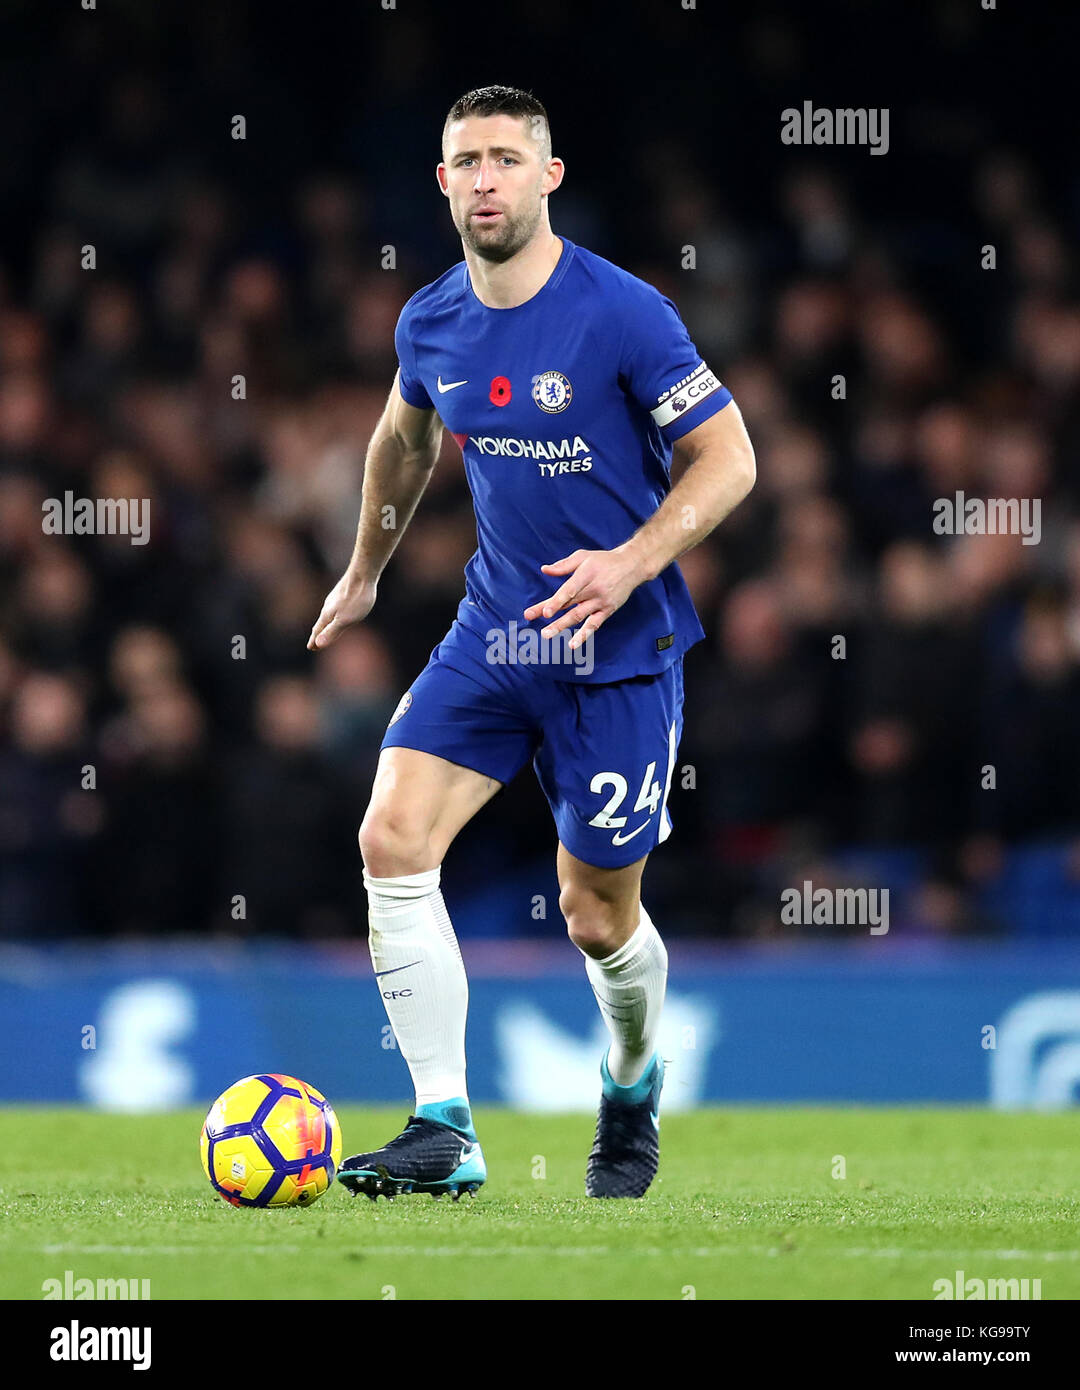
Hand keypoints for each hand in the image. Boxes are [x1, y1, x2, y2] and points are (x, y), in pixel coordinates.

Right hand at [307, 573, 376, 649]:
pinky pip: (335, 607)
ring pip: (327, 614)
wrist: (362, 574)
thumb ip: (331, 631)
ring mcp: (335, 599)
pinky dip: (332, 615)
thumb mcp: (345, 620)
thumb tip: (318, 644)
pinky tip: (338, 612)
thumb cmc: (355, 599)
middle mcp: (329, 607)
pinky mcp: (343, 593)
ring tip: (324, 628)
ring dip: (324, 624)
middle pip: (321, 623)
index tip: (310, 648)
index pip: (318, 630)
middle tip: (314, 643)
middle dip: (318, 634)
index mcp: (328, 615)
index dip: (315, 640)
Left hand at [523, 545, 644, 649]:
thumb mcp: (583, 556)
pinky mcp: (608, 610)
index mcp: (586, 574)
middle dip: (551, 615)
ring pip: (579, 616)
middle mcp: (594, 590)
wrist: (632, 566)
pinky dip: (584, 635)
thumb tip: (544, 570)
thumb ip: (563, 565)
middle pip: (569, 604)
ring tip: (547, 634)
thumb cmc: (604, 560)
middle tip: (535, 623)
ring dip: (562, 626)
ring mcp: (601, 602)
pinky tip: (573, 644)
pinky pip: (594, 624)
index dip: (556, 602)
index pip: (569, 591)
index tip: (545, 612)